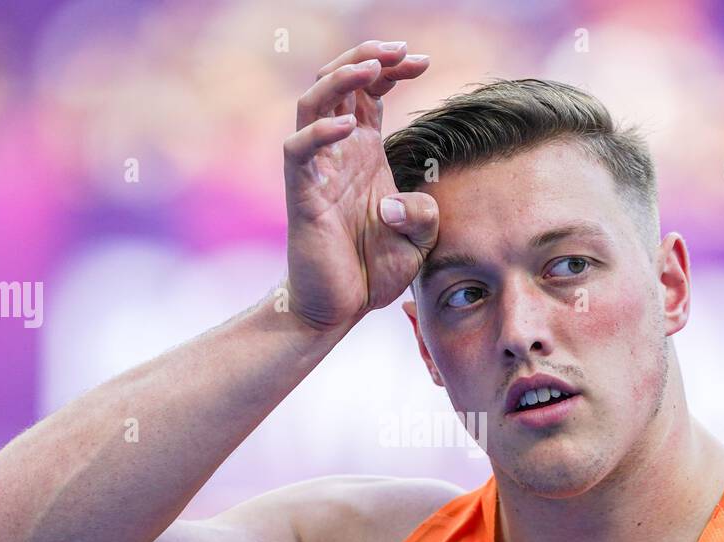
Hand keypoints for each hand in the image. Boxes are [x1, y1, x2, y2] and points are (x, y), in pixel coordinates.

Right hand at [282, 40, 438, 331]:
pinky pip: (299, 150)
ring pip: (313, 101)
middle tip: (400, 50)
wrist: (339, 309)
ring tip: (372, 67)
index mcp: (364, 152)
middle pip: (339, 80)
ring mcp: (316, 169)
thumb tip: (399, 201)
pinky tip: (349, 125)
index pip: (370, 89)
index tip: (421, 61)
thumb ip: (424, 214)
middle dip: (367, 56)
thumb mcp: (418, 239)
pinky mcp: (302, 194)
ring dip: (341, 77)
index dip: (391, 67)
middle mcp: (337, 152)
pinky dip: (319, 131)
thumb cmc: (374, 271)